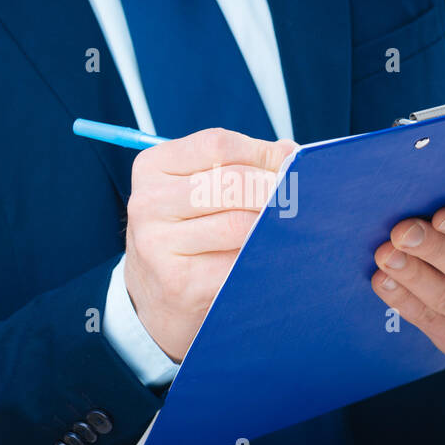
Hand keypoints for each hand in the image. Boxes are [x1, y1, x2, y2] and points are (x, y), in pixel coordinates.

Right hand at [125, 128, 297, 362]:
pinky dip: (263, 258)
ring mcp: (159, 245)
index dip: (263, 153)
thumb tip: (290, 153)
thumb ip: (238, 165)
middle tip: (296, 201)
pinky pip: (239, 264)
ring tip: (287, 228)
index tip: (287, 166)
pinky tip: (270, 257)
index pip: (218, 145)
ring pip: (240, 224)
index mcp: (152, 167)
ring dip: (272, 226)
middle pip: (233, 182)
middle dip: (274, 190)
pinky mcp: (180, 283)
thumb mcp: (196, 190)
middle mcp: (148, 203)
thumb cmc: (186, 234)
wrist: (155, 299)